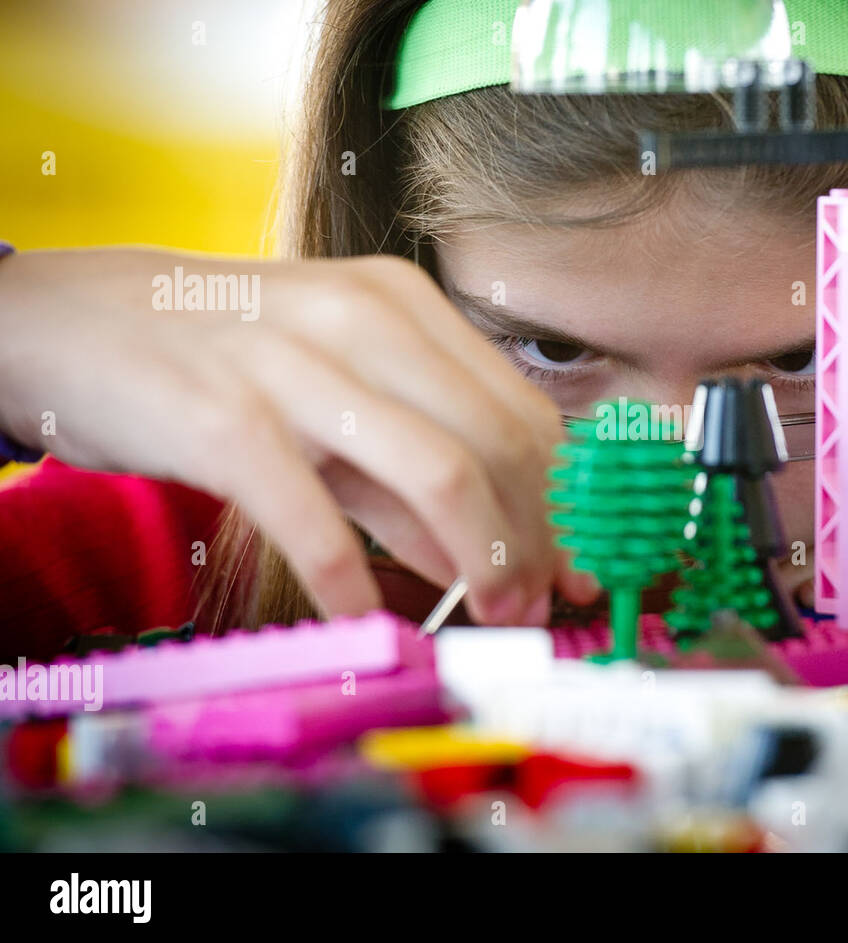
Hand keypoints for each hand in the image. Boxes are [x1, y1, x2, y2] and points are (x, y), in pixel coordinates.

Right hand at [0, 249, 597, 623]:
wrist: (68, 317)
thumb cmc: (219, 356)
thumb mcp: (332, 394)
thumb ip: (407, 472)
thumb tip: (490, 556)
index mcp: (400, 302)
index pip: (522, 409)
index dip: (565, 499)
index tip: (580, 561)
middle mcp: (361, 319)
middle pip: (501, 444)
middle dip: (539, 540)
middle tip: (541, 605)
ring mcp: (294, 364)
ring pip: (442, 473)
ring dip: (484, 561)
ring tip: (491, 615)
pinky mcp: (225, 420)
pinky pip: (318, 519)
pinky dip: (354, 583)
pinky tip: (364, 617)